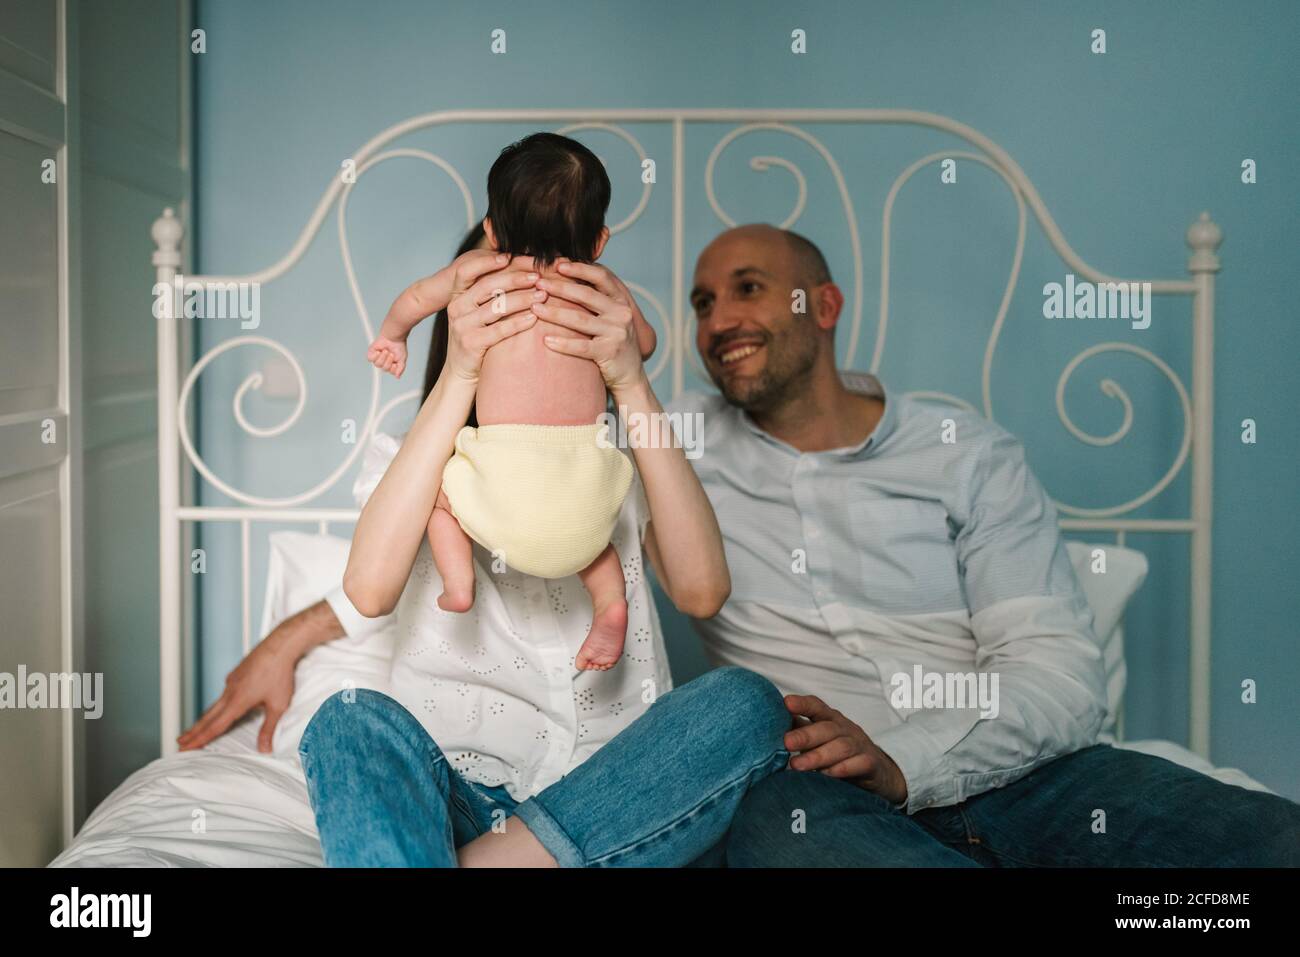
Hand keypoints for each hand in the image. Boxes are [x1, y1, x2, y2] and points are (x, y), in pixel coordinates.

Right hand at [176, 616, 308, 752]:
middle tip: (180, 742)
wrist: (279, 647)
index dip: (199, 740)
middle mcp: (230, 692)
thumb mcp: (278, 706)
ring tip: (194, 729)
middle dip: (193, 732)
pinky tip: (218, 707)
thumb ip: (269, 729)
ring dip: (203, 719)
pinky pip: (222, 694)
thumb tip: (265, 748)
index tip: (186, 748)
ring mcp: (231, 682)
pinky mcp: (236, 675)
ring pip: (214, 705)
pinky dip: (215, 705)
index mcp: (237, 702)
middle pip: (207, 717)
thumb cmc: (279, 673)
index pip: (214, 726)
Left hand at [367, 334, 407, 377]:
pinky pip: (370, 359)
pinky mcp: (371, 353)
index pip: (391, 372)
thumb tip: (397, 376)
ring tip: (385, 351)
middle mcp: (384, 362)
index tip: (395, 363)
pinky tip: (379, 351)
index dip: (393, 368)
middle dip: (388, 361)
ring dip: (382, 357)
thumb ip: (400, 368)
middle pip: (384, 368)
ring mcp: (378, 358)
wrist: (393, 336)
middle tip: (391, 354)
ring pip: (377, 364)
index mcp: (392, 364)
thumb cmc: (398, 345)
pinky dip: (375, 356)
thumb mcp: (402, 359)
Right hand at [442, 254, 543, 382]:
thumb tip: (516, 263)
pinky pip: (500, 330)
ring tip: (542, 295)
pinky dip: (519, 322)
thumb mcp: (477, 310)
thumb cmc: (477, 335)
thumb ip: (490, 290)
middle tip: (538, 276)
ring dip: (523, 299)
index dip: (487, 261)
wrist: (462, 370)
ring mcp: (462, 326)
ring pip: (496, 306)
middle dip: (515, 278)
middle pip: (487, 285)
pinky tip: (534, 317)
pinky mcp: (471, 343)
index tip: (510, 256)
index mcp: (457, 294)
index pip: (467, 270)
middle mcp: (456, 307)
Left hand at [532, 259, 648, 395]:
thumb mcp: (609, 317)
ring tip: (535, 308)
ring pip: (581, 319)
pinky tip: (546, 340)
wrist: (630, 376)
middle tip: (538, 283)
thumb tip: (565, 275)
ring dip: (555, 313)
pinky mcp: (610, 352)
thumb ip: (595, 299)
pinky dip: (563, 343)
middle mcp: (622, 313)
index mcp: (621, 300)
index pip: (601, 277)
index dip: (579, 268)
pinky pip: (582, 346)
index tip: (557, 264)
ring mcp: (617, 333)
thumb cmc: (612, 342)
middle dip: (560, 287)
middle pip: (587, 295)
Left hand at [783, 694, 908, 805]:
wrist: (880, 772)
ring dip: (819, 756)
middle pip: (827, 728)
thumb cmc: (839, 753)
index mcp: (830, 720)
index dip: (802, 703)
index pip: (816, 707)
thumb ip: (798, 732)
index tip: (785, 703)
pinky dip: (844, 768)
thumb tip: (764, 729)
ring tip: (798, 766)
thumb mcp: (820, 739)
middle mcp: (845, 729)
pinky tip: (829, 775)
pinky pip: (860, 764)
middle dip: (805, 735)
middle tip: (786, 743)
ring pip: (841, 747)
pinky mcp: (871, 764)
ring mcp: (860, 746)